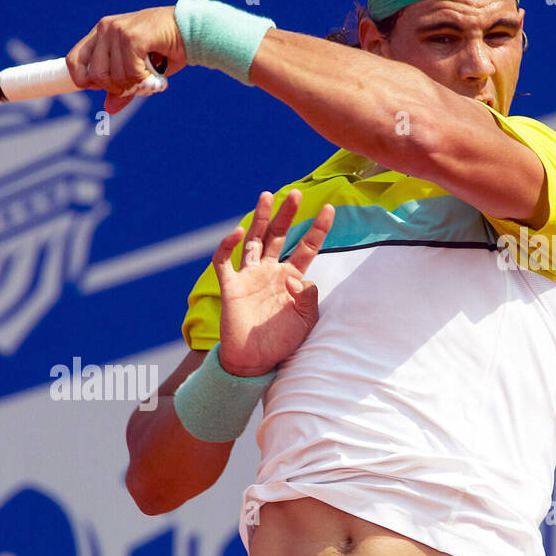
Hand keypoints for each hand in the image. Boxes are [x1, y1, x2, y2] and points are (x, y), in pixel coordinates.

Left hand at [67, 7, 187, 113]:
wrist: (191, 31)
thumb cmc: (165, 50)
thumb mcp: (138, 72)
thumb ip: (121, 88)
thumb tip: (108, 108)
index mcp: (101, 33)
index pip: (74, 61)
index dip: (85, 81)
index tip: (104, 87)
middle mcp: (105, 28)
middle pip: (96, 76)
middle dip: (118, 87)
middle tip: (137, 83)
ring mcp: (117, 30)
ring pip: (114, 77)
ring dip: (135, 84)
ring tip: (149, 75)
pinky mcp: (132, 36)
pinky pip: (130, 72)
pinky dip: (144, 79)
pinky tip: (154, 73)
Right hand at [213, 190, 334, 376]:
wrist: (254, 361)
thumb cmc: (281, 341)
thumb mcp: (305, 320)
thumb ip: (308, 296)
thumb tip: (295, 276)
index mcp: (290, 278)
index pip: (306, 247)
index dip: (318, 229)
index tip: (331, 209)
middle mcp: (269, 271)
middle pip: (278, 235)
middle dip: (286, 214)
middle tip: (296, 194)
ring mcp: (249, 277)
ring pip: (253, 240)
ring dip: (259, 218)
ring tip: (266, 196)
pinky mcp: (230, 286)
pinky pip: (224, 262)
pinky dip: (227, 246)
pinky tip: (237, 233)